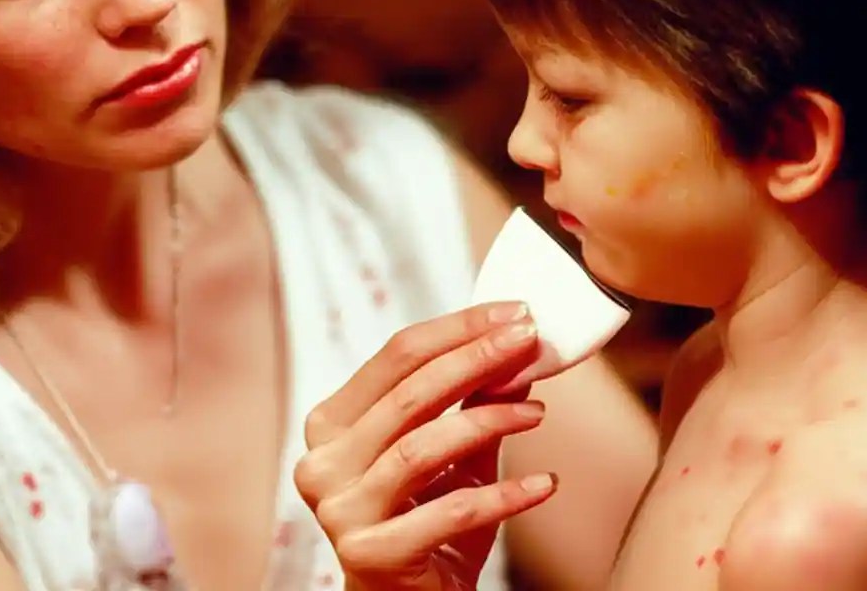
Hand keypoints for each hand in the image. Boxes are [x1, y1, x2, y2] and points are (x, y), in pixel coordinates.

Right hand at [293, 302, 557, 590]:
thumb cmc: (426, 526)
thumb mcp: (456, 457)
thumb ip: (477, 405)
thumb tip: (519, 352)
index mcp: (332, 424)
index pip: (396, 357)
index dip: (458, 329)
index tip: (515, 313)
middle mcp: (323, 462)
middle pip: (408, 394)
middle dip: (476, 360)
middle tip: (530, 341)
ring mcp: (340, 510)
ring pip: (421, 449)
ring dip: (489, 422)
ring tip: (537, 413)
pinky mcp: (368, 554)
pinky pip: (446, 513)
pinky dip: (502, 497)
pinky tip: (543, 484)